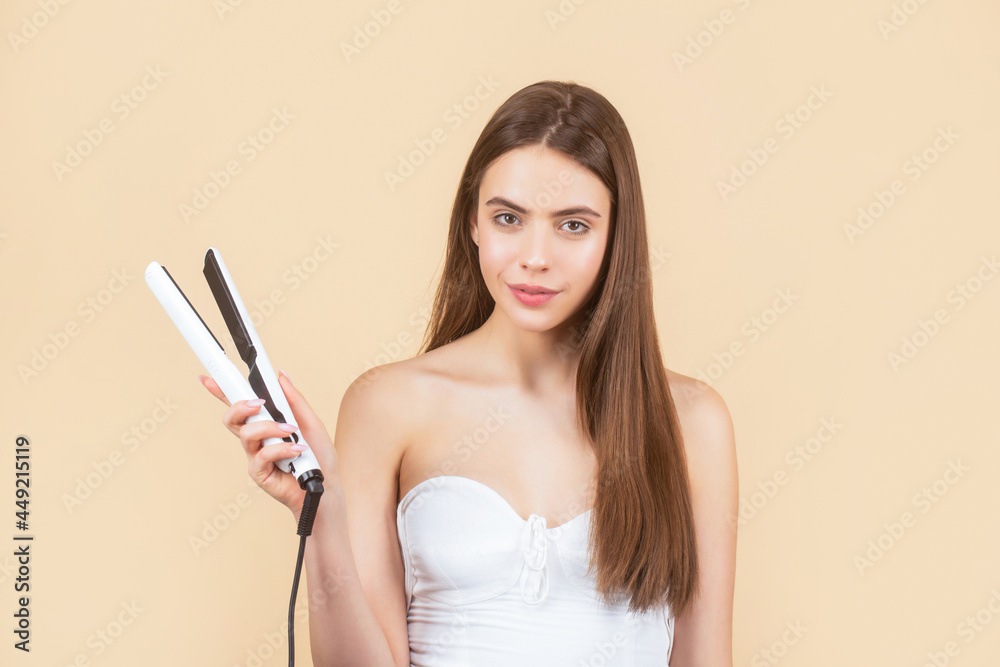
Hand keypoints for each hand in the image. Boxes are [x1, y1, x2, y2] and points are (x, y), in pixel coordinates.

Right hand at [200, 370, 338, 516]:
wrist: (326, 485)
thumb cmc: (318, 455)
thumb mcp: (310, 422)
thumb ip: (294, 401)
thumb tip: (281, 376)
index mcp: (266, 423)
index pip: (240, 406)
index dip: (221, 392)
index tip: (207, 378)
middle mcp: (257, 439)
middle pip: (232, 419)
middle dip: (240, 406)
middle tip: (258, 402)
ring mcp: (255, 456)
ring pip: (246, 434)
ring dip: (269, 428)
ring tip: (290, 432)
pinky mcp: (258, 473)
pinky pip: (261, 455)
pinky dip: (281, 449)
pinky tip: (297, 451)